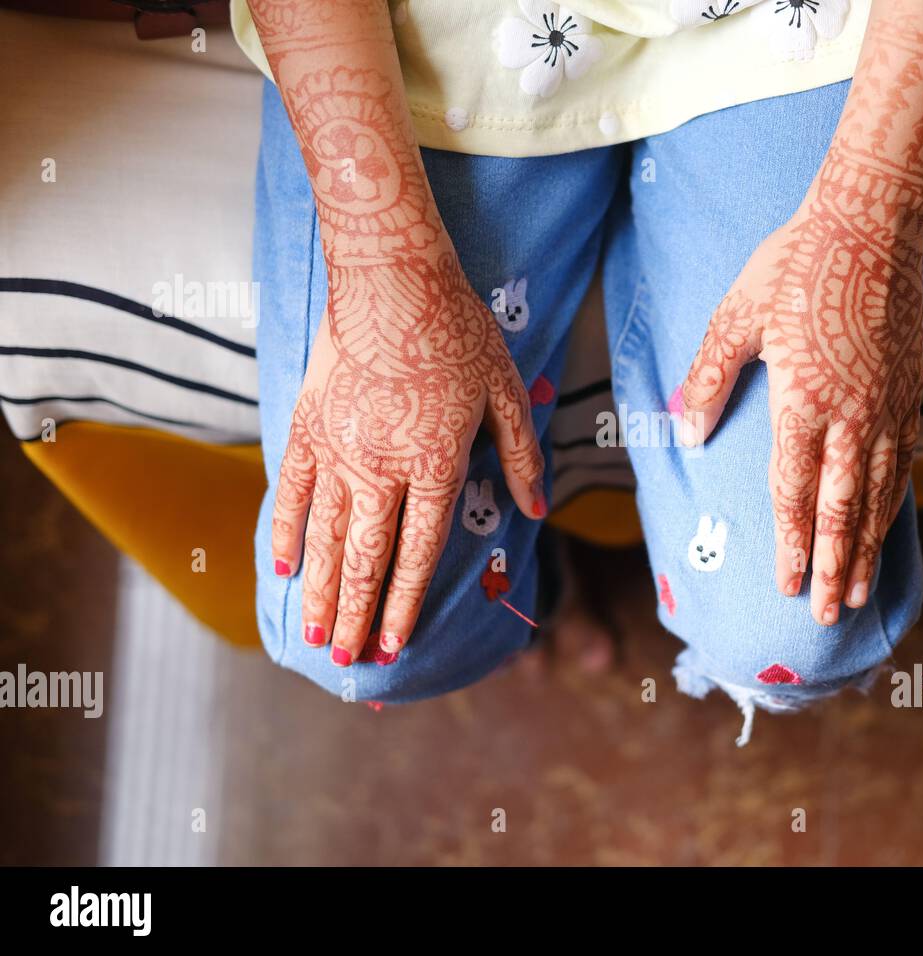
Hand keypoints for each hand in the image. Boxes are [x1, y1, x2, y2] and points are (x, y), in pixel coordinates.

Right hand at [272, 247, 544, 665]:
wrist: (391, 277)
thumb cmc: (458, 330)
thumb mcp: (505, 391)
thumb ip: (520, 455)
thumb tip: (537, 508)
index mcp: (434, 464)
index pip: (418, 552)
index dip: (405, 603)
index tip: (394, 644)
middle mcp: (382, 468)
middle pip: (365, 559)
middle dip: (356, 615)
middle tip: (348, 662)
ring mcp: (337, 450)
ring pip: (323, 538)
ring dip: (318, 591)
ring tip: (313, 636)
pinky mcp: (305, 427)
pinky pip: (290, 492)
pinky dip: (284, 532)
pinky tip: (279, 569)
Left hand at [678, 170, 922, 625]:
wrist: (872, 221)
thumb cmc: (795, 263)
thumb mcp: (737, 315)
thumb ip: (709, 378)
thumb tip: (689, 432)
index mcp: (803, 397)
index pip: (794, 490)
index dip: (790, 544)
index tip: (785, 586)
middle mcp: (851, 412)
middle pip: (841, 508)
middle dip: (831, 566)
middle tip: (825, 614)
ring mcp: (887, 405)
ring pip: (878, 494)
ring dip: (866, 548)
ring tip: (857, 592)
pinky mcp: (910, 392)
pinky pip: (903, 464)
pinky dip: (893, 505)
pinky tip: (885, 527)